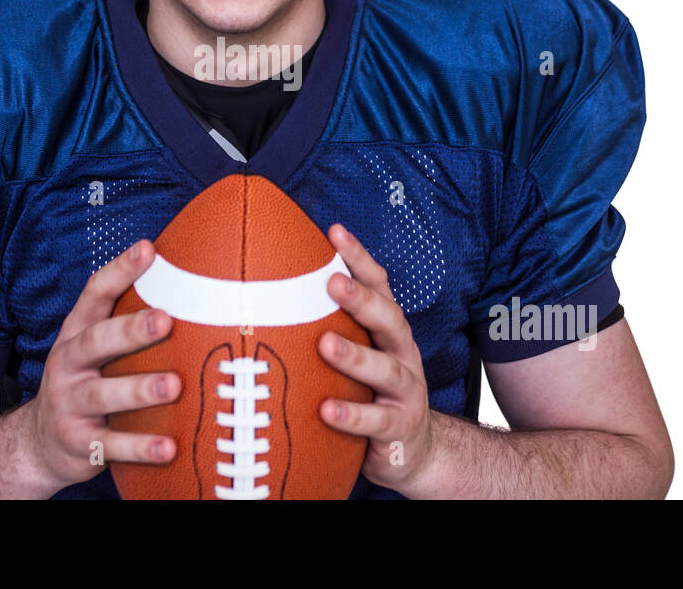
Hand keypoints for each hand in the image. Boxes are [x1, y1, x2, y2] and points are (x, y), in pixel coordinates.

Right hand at [19, 240, 180, 495]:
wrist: (38, 444)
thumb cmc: (85, 383)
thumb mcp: (95, 350)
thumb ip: (129, 323)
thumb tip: (192, 285)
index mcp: (76, 334)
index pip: (94, 294)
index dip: (120, 270)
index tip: (148, 249)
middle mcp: (68, 364)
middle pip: (96, 341)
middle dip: (130, 330)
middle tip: (166, 320)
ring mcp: (69, 405)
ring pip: (103, 394)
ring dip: (139, 389)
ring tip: (174, 385)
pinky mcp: (80, 445)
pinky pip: (111, 446)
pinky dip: (140, 447)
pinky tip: (169, 447)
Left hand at [318, 224, 435, 495]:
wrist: (413, 451)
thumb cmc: (372, 392)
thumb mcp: (357, 355)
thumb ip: (327, 326)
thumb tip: (269, 290)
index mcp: (389, 331)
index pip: (378, 286)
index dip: (359, 258)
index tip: (334, 231)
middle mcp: (402, 354)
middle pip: (388, 319)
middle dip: (361, 299)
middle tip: (331, 282)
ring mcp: (405, 393)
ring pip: (386, 369)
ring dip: (356, 356)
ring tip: (325, 345)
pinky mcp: (399, 430)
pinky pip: (376, 422)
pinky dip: (352, 415)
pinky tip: (327, 410)